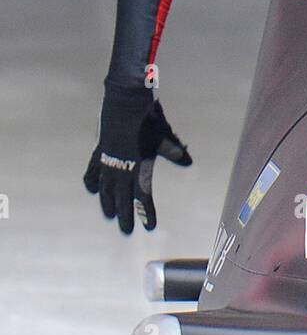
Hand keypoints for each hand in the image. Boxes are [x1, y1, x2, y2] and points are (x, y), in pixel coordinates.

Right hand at [84, 85, 191, 233]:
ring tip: (108, 215)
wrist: (124, 104)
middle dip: (125, 216)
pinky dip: (93, 181)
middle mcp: (122, 169)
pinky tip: (92, 190)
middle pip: (122, 199)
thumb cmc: (146, 121)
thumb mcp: (162, 137)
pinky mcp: (100, 152)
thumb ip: (172, 151)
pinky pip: (94, 171)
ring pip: (106, 189)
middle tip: (126, 230)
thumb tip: (187, 161)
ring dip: (108, 203)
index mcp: (138, 168)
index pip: (143, 197)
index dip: (146, 212)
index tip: (148, 227)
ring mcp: (108, 161)